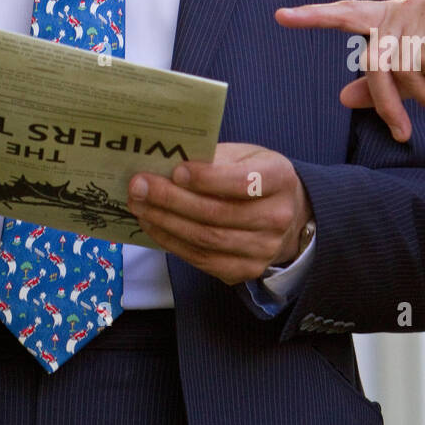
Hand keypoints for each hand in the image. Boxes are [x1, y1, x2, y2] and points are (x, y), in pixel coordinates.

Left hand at [127, 143, 311, 285]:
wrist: (285, 213)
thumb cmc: (255, 175)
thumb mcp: (244, 154)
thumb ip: (214, 157)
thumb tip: (169, 162)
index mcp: (279, 179)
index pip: (244, 182)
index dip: (208, 179)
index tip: (176, 170)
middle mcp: (276, 218)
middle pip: (218, 214)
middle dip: (171, 200)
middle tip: (139, 186)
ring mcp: (262, 249)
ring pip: (206, 239)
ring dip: (165, 222)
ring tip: (138, 204)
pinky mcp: (244, 270)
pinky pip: (202, 259)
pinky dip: (172, 242)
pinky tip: (153, 224)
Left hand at [275, 0, 424, 141]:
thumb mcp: (423, 77)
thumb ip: (385, 84)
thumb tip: (343, 96)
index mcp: (391, 19)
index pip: (347, 13)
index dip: (315, 16)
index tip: (281, 17)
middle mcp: (403, 8)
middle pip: (376, 59)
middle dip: (386, 102)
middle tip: (403, 133)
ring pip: (406, 64)